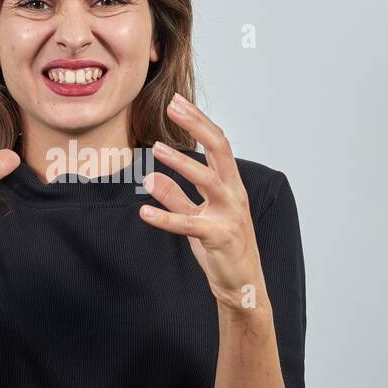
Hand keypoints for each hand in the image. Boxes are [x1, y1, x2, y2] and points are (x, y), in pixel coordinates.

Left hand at [138, 93, 265, 310]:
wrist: (242, 285)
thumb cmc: (221, 248)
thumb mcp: (196, 217)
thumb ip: (176, 197)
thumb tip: (151, 177)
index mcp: (231, 185)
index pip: (218, 144)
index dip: (199, 121)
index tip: (178, 102)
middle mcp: (234, 194)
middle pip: (219, 150)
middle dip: (197, 125)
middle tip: (174, 105)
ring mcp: (229, 215)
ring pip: (208, 180)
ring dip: (182, 163)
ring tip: (157, 148)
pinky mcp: (219, 237)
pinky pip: (189, 224)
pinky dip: (165, 217)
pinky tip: (144, 213)